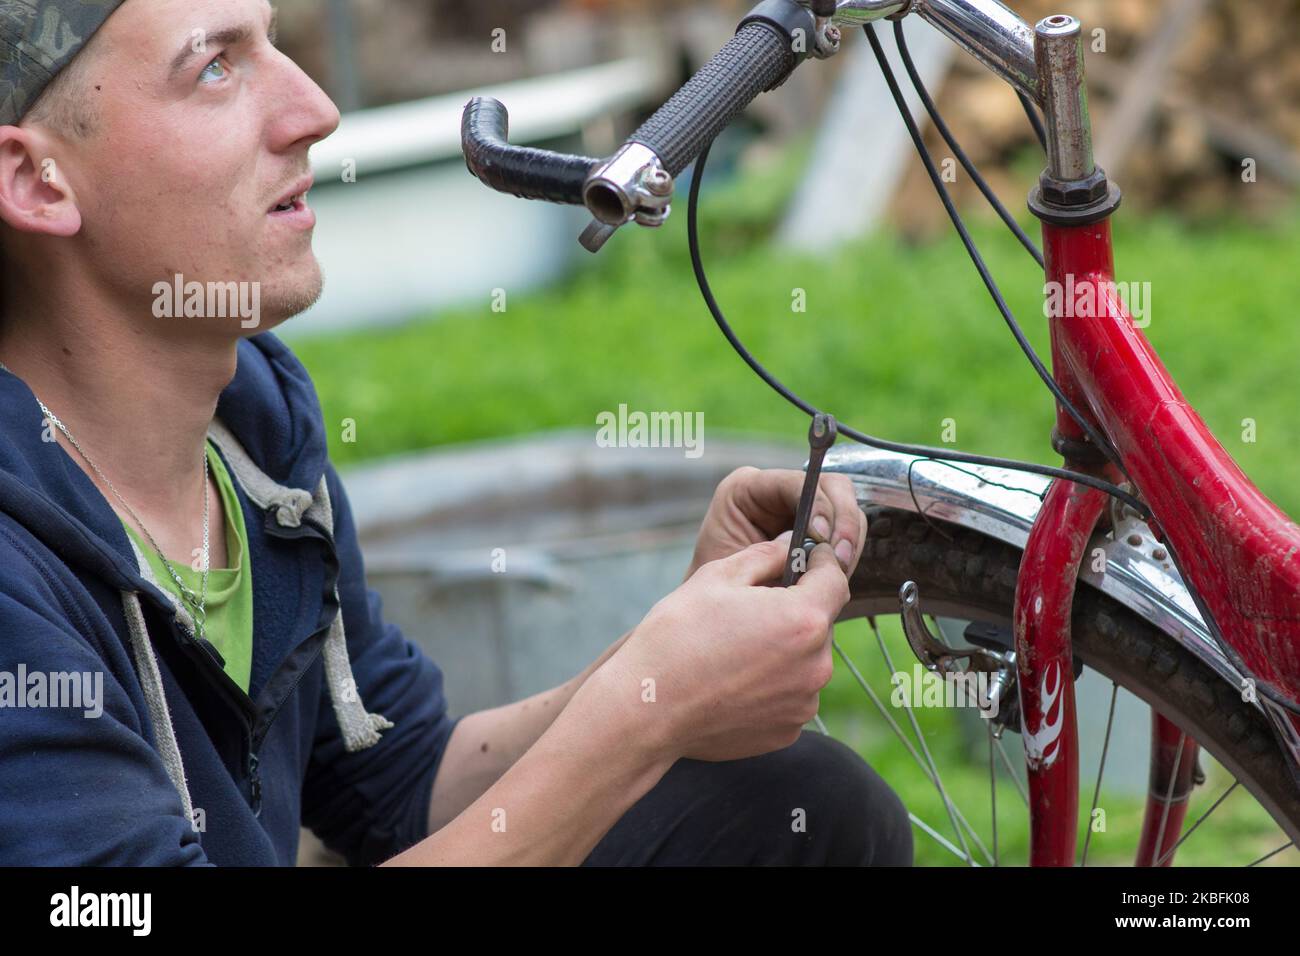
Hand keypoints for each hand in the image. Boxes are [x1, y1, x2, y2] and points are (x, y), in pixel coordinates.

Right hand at [597, 534, 849, 762]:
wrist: (647, 709)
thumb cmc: (677, 637)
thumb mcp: (716, 578)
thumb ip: (765, 556)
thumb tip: (790, 545)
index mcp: (804, 619)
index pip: (834, 579)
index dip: (818, 564)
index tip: (802, 560)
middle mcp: (815, 665)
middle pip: (819, 623)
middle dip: (794, 611)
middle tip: (749, 611)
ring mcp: (803, 703)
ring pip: (805, 661)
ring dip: (784, 650)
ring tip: (735, 651)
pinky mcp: (787, 731)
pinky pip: (790, 695)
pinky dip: (771, 685)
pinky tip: (732, 681)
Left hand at [685, 466, 867, 580]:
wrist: (713, 616)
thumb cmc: (715, 590)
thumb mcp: (737, 567)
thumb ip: (773, 553)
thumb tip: (816, 549)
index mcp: (746, 488)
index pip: (798, 482)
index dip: (818, 506)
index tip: (822, 537)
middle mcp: (776, 491)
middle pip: (833, 488)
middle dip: (843, 524)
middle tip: (840, 559)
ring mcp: (799, 509)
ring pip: (846, 511)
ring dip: (849, 542)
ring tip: (839, 570)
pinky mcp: (815, 531)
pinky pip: (843, 535)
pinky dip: (846, 554)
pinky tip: (837, 574)